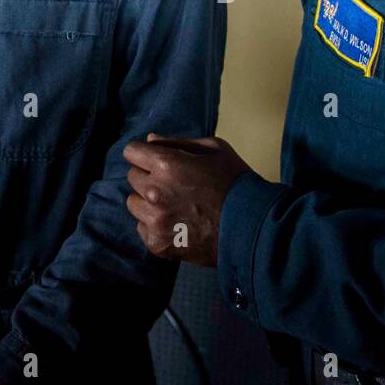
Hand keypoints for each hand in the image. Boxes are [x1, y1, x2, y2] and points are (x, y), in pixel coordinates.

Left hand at [122, 134, 252, 265]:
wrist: (252, 226)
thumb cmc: (235, 182)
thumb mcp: (214, 149)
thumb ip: (178, 142)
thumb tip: (150, 140)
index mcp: (167, 165)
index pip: (132, 151)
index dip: (145, 153)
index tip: (156, 159)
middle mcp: (155, 192)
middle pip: (133, 177)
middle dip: (149, 176)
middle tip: (174, 184)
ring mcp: (155, 221)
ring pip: (134, 203)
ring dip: (148, 202)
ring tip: (174, 205)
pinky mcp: (158, 244)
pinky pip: (142, 228)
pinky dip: (155, 225)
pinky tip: (177, 223)